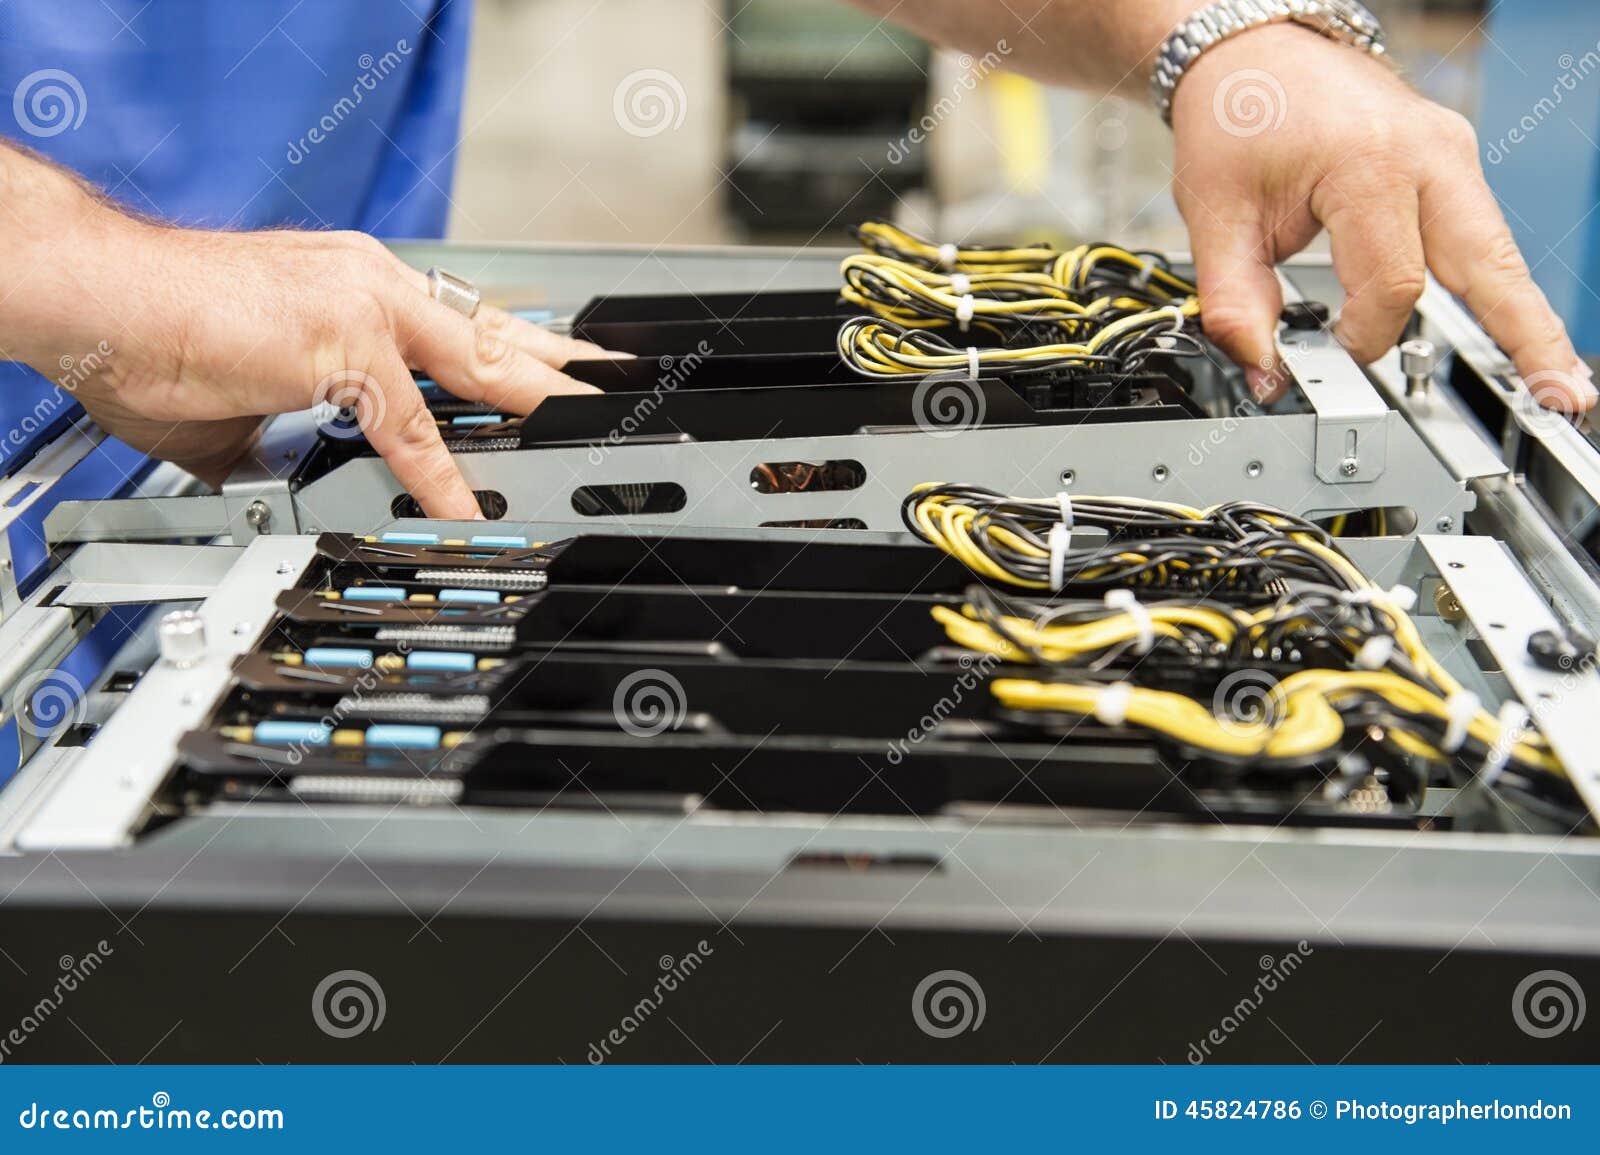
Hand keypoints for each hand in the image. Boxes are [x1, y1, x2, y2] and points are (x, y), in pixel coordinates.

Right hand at [7, 156, 604, 518]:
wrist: (94, 296)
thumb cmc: (156, 331)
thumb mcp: (253, 389)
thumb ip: (298, 429)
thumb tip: (296, 476)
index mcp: (361, 283)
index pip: (463, 321)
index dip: (522, 349)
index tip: (560, 371)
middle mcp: (374, 283)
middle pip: (496, 333)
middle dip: (563, 368)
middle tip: (617, 388)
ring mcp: (361, 311)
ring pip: (477, 368)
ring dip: (539, 408)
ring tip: (592, 439)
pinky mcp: (336, 350)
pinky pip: (408, 430)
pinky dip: (442, 478)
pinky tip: (470, 510)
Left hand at [1170, 25, 1593, 409]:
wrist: (1253, 53)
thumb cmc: (1239, 116)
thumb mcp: (1215, 217)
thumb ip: (1235, 303)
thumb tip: (1261, 372)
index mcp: (1371, 162)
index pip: (1394, 284)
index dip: (1363, 335)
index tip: (1328, 353)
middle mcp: (1430, 154)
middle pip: (1491, 265)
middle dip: (1525, 338)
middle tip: (1562, 399)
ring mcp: (1450, 156)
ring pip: (1498, 253)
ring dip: (1522, 319)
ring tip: (1557, 383)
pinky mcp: (1449, 166)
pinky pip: (1480, 237)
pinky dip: (1497, 286)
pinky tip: (1520, 332)